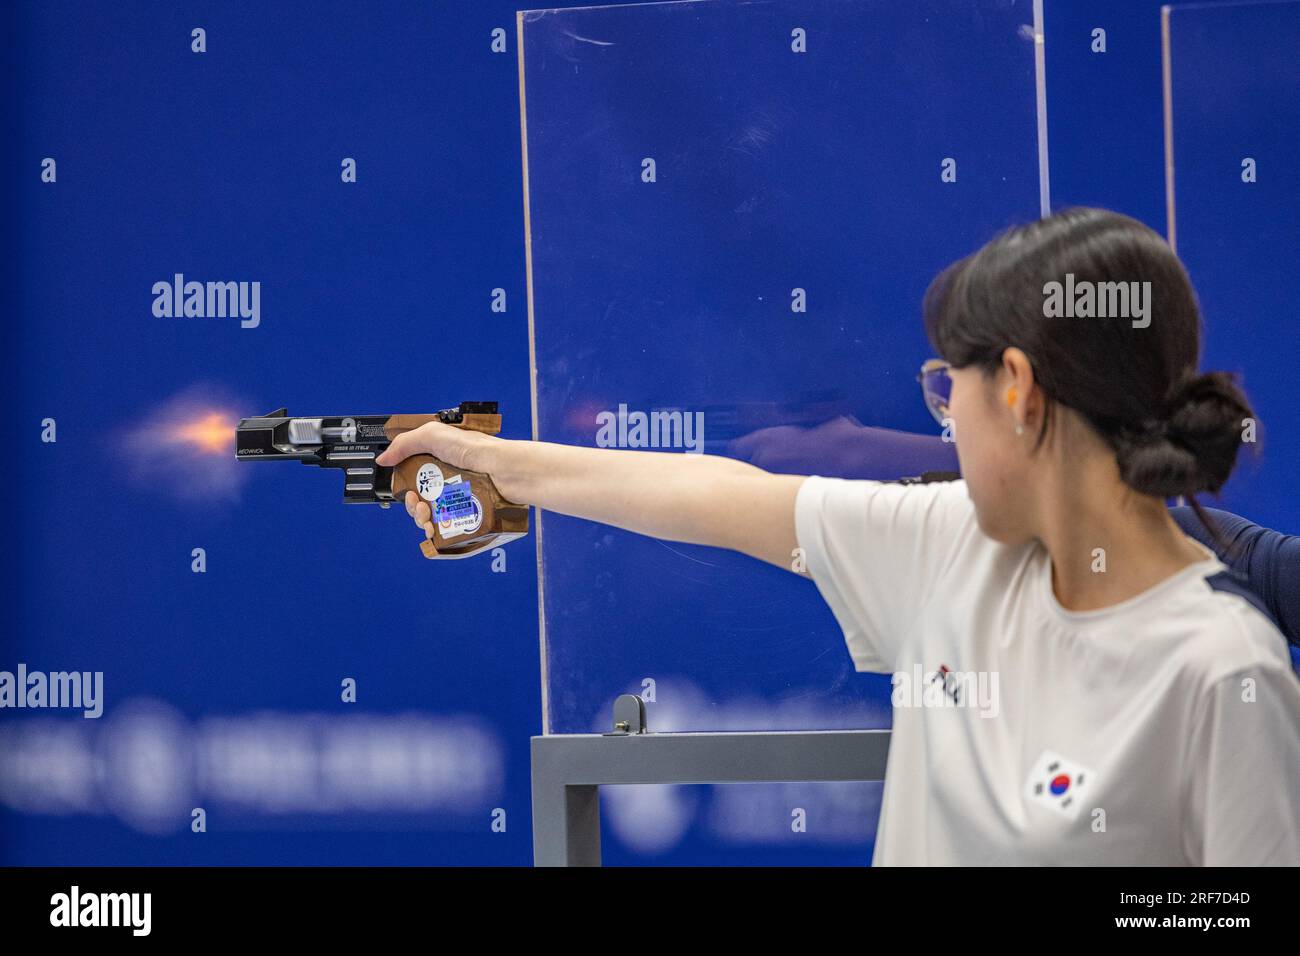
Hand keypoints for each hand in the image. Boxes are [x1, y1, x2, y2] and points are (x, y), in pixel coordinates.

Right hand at [375, 421, 497, 539]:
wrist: (504, 471)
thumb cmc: (476, 450)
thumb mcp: (433, 435)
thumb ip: (404, 443)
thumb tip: (383, 459)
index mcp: (438, 460)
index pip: (412, 476)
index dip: (404, 485)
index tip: (403, 490)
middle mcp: (447, 479)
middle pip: (419, 498)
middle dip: (411, 504)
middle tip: (416, 503)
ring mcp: (457, 497)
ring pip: (430, 514)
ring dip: (420, 518)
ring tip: (426, 517)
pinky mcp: (467, 513)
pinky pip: (446, 525)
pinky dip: (436, 529)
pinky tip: (434, 529)